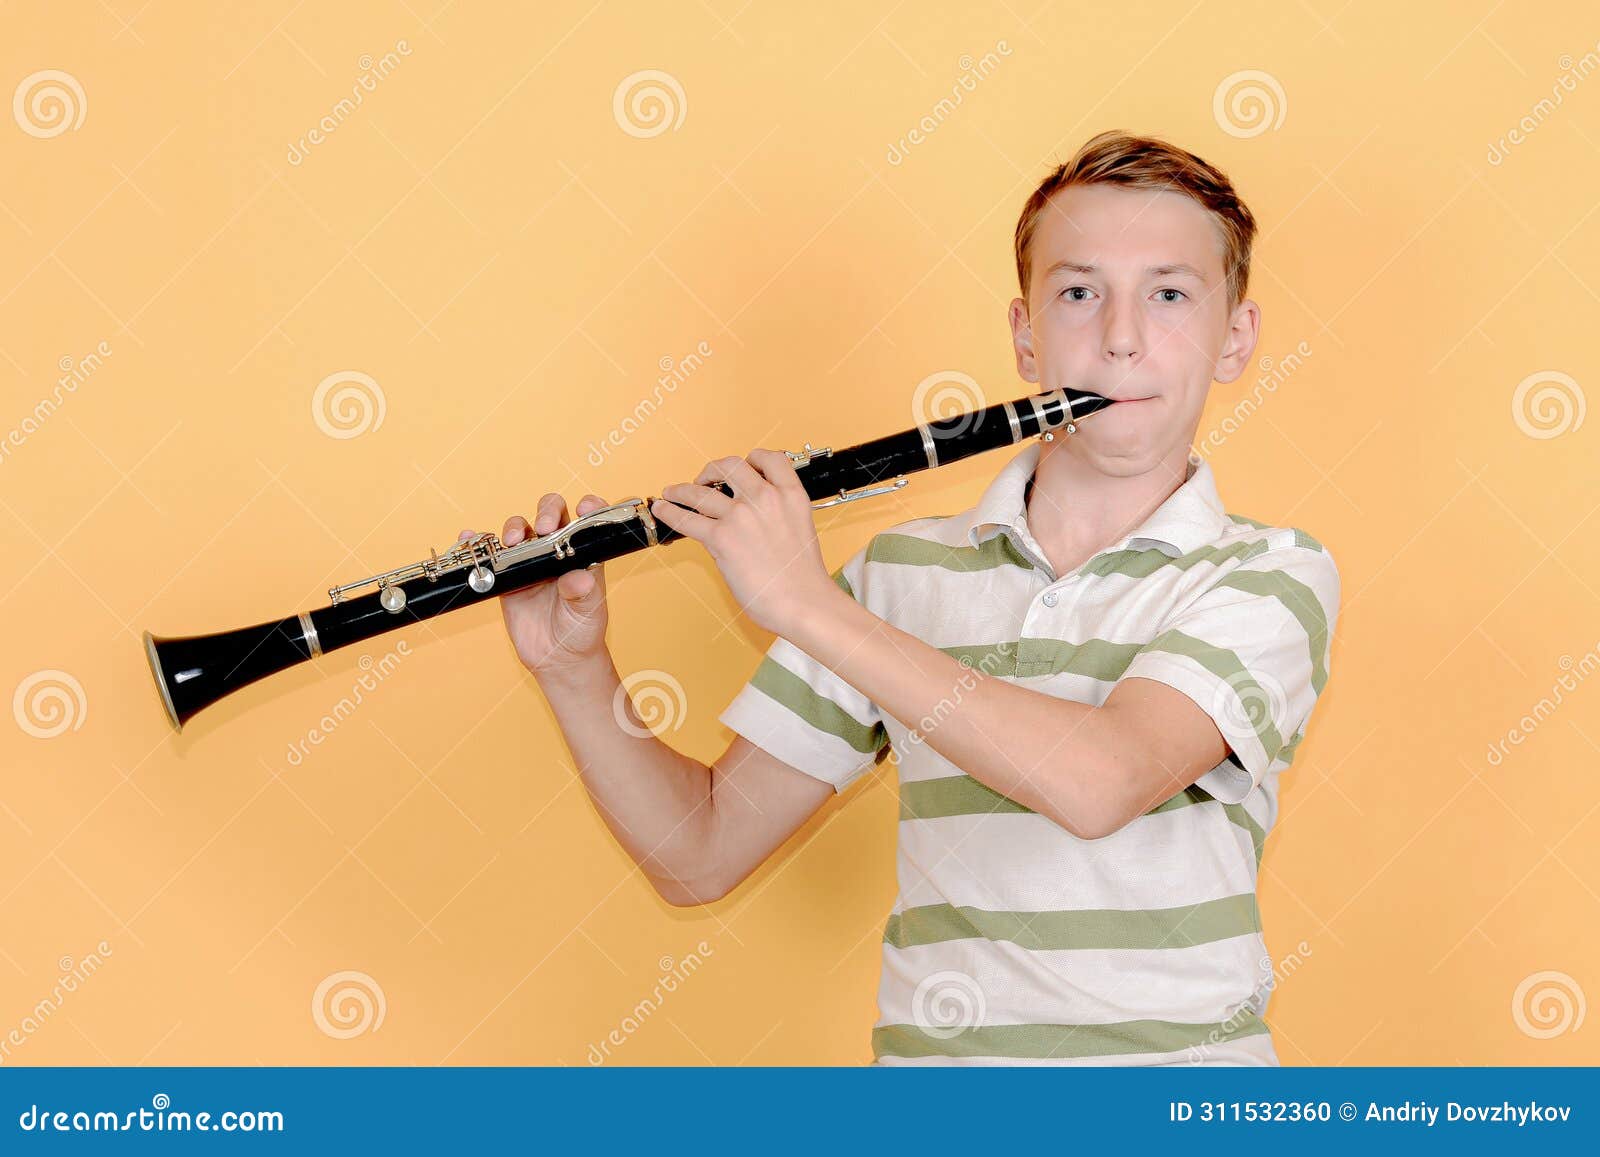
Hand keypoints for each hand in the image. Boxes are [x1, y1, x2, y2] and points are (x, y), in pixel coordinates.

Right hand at [463, 493, 612, 679]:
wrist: (556, 659)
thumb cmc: (581, 630)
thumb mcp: (589, 612)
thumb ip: (584, 594)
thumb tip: (579, 578)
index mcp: (582, 553)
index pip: (586, 520)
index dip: (587, 507)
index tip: (584, 507)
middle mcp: (557, 551)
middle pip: (550, 514)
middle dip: (546, 512)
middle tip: (544, 527)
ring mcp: (530, 562)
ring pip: (520, 530)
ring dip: (513, 527)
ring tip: (510, 540)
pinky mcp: (508, 577)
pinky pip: (491, 554)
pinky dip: (478, 543)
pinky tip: (469, 537)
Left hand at [649, 448, 838, 635]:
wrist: (804, 601)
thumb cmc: (803, 578)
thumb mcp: (800, 530)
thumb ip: (775, 516)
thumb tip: (747, 519)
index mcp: (791, 496)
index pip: (771, 459)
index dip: (754, 459)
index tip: (745, 464)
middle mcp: (765, 498)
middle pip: (730, 465)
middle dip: (713, 470)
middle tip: (706, 479)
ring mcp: (741, 516)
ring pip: (701, 490)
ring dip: (682, 489)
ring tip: (673, 492)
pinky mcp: (721, 537)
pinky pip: (686, 519)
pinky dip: (669, 511)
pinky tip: (662, 508)